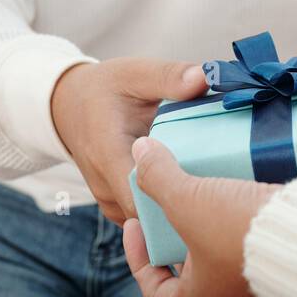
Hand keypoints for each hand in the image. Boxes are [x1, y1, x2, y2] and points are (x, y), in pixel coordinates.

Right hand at [51, 59, 207, 224]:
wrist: (70, 106)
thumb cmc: (104, 89)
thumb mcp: (135, 74)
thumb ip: (169, 77)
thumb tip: (204, 77)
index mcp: (109, 155)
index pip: (142, 196)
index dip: (177, 199)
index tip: (213, 188)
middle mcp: (107, 187)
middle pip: (150, 217)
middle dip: (187, 209)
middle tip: (226, 191)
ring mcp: (111, 201)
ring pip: (149, 222)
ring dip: (179, 212)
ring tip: (216, 194)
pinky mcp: (119, 206)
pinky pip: (145, 219)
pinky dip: (169, 211)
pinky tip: (197, 195)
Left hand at [123, 137, 274, 296]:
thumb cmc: (239, 231)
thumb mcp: (189, 200)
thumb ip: (159, 176)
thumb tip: (139, 150)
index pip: (156, 294)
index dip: (138, 259)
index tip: (137, 225)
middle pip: (191, 274)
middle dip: (178, 240)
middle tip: (174, 206)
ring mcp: (260, 286)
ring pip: (225, 261)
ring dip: (213, 231)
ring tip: (209, 195)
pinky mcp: (286, 264)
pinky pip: (255, 249)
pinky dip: (243, 227)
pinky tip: (244, 197)